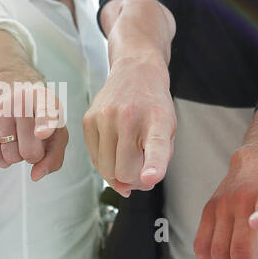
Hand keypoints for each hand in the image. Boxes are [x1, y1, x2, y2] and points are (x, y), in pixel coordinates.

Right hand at [0, 68, 67, 181]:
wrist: (21, 95)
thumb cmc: (43, 119)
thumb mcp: (58, 135)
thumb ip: (54, 157)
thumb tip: (35, 175)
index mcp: (46, 101)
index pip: (46, 114)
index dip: (45, 125)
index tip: (42, 134)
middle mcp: (22, 101)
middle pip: (29, 151)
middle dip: (34, 156)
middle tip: (35, 143)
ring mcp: (2, 108)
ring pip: (11, 156)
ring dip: (18, 156)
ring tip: (21, 139)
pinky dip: (3, 160)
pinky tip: (9, 145)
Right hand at [82, 58, 174, 195]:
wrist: (136, 72)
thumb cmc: (153, 105)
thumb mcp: (169, 128)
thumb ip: (158, 159)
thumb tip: (132, 186)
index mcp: (158, 120)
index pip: (156, 146)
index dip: (153, 166)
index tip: (150, 178)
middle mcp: (130, 117)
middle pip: (125, 171)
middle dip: (134, 180)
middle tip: (141, 170)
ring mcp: (105, 117)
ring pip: (107, 169)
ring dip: (118, 173)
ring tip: (128, 158)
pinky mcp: (88, 120)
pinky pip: (94, 159)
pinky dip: (105, 162)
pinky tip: (115, 150)